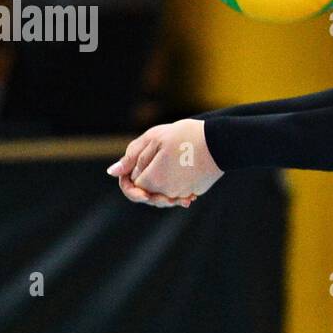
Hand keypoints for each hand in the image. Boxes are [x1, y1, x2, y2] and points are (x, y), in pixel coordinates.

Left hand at [107, 120, 223, 203]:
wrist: (220, 141)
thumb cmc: (185, 136)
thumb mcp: (153, 139)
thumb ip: (131, 158)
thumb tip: (112, 173)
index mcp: (153, 180)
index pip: (132, 186)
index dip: (127, 176)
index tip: (132, 164)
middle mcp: (167, 193)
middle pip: (146, 195)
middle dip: (143, 181)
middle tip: (153, 157)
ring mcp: (182, 194)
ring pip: (162, 195)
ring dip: (158, 183)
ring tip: (165, 162)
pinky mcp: (195, 191)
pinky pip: (178, 193)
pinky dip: (174, 185)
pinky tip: (179, 170)